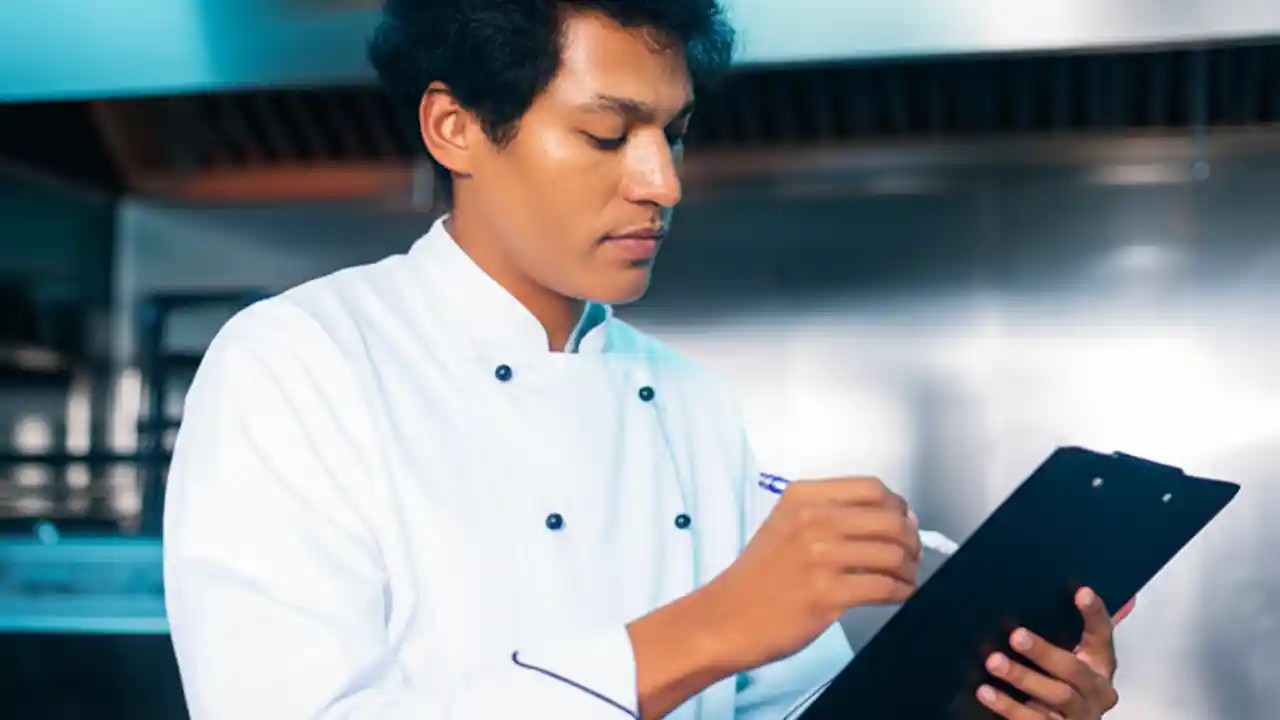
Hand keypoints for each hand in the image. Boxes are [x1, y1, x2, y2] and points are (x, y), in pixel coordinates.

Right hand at [697, 476, 920, 671]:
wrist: (724, 618)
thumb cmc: (756, 578)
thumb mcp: (784, 526)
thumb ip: (829, 516)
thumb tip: (892, 520)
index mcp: (802, 497)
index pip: (872, 488)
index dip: (897, 506)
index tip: (902, 522)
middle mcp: (812, 519)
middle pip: (890, 519)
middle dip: (911, 539)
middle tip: (911, 555)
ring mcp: (820, 555)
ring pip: (893, 553)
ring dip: (908, 569)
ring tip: (905, 578)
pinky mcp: (827, 592)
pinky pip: (884, 586)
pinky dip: (901, 591)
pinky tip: (898, 595)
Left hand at [976, 587, 1125, 718]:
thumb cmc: (1057, 680)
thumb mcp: (1064, 652)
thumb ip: (1070, 626)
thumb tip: (1082, 591)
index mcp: (1099, 664)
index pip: (1103, 634)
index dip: (1095, 614)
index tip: (1081, 592)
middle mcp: (1096, 691)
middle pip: (1074, 670)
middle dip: (1045, 652)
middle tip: (1016, 636)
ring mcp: (1080, 716)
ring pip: (1057, 696)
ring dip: (1023, 677)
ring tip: (994, 662)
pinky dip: (1008, 707)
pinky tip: (986, 692)